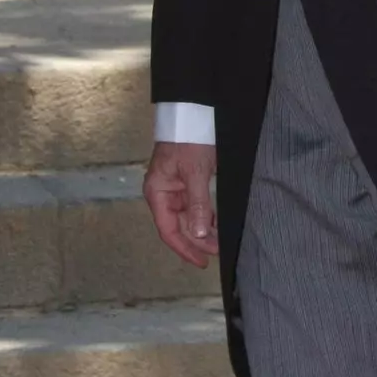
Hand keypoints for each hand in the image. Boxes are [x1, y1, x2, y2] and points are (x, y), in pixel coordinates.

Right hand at [144, 142, 218, 267]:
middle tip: (217, 253)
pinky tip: (216, 224)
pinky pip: (194, 206)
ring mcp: (174, 189)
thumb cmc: (188, 139)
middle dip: (197, 242)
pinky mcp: (186, 183)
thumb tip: (198, 234)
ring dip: (202, 231)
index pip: (169, 230)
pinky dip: (205, 217)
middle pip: (178, 227)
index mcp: (157, 193)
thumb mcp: (195, 173)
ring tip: (219, 242)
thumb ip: (198, 204)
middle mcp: (163, 193)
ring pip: (187, 218)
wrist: (192, 114)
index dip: (185, 249)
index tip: (202, 261)